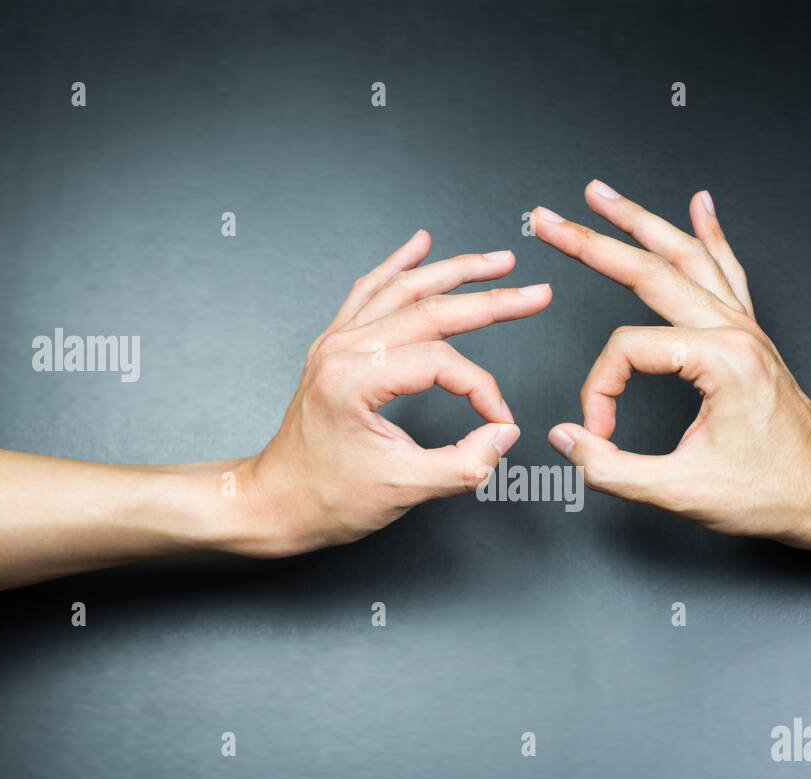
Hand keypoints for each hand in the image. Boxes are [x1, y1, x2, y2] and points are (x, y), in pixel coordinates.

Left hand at [232, 230, 551, 555]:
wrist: (275, 502)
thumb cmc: (326, 499)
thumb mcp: (405, 490)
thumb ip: (464, 464)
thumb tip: (503, 434)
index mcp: (354, 381)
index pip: (441, 363)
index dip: (482, 389)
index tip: (499, 420)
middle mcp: (342, 351)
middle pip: (429, 310)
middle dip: (490, 299)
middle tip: (535, 294)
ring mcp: (335, 343)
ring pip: (402, 289)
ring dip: (454, 270)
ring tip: (497, 261)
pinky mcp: (334, 346)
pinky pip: (368, 291)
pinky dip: (397, 265)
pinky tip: (420, 244)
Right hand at [533, 182, 810, 547]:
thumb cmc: (769, 491)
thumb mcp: (680, 492)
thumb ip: (612, 468)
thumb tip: (567, 439)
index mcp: (720, 361)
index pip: (627, 350)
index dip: (600, 392)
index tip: (599, 431)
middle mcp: (735, 332)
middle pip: (651, 270)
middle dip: (593, 243)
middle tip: (549, 222)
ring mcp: (746, 327)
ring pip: (687, 257)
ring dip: (640, 221)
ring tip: (601, 196)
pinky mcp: (751, 334)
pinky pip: (727, 270)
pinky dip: (709, 234)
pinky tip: (700, 205)